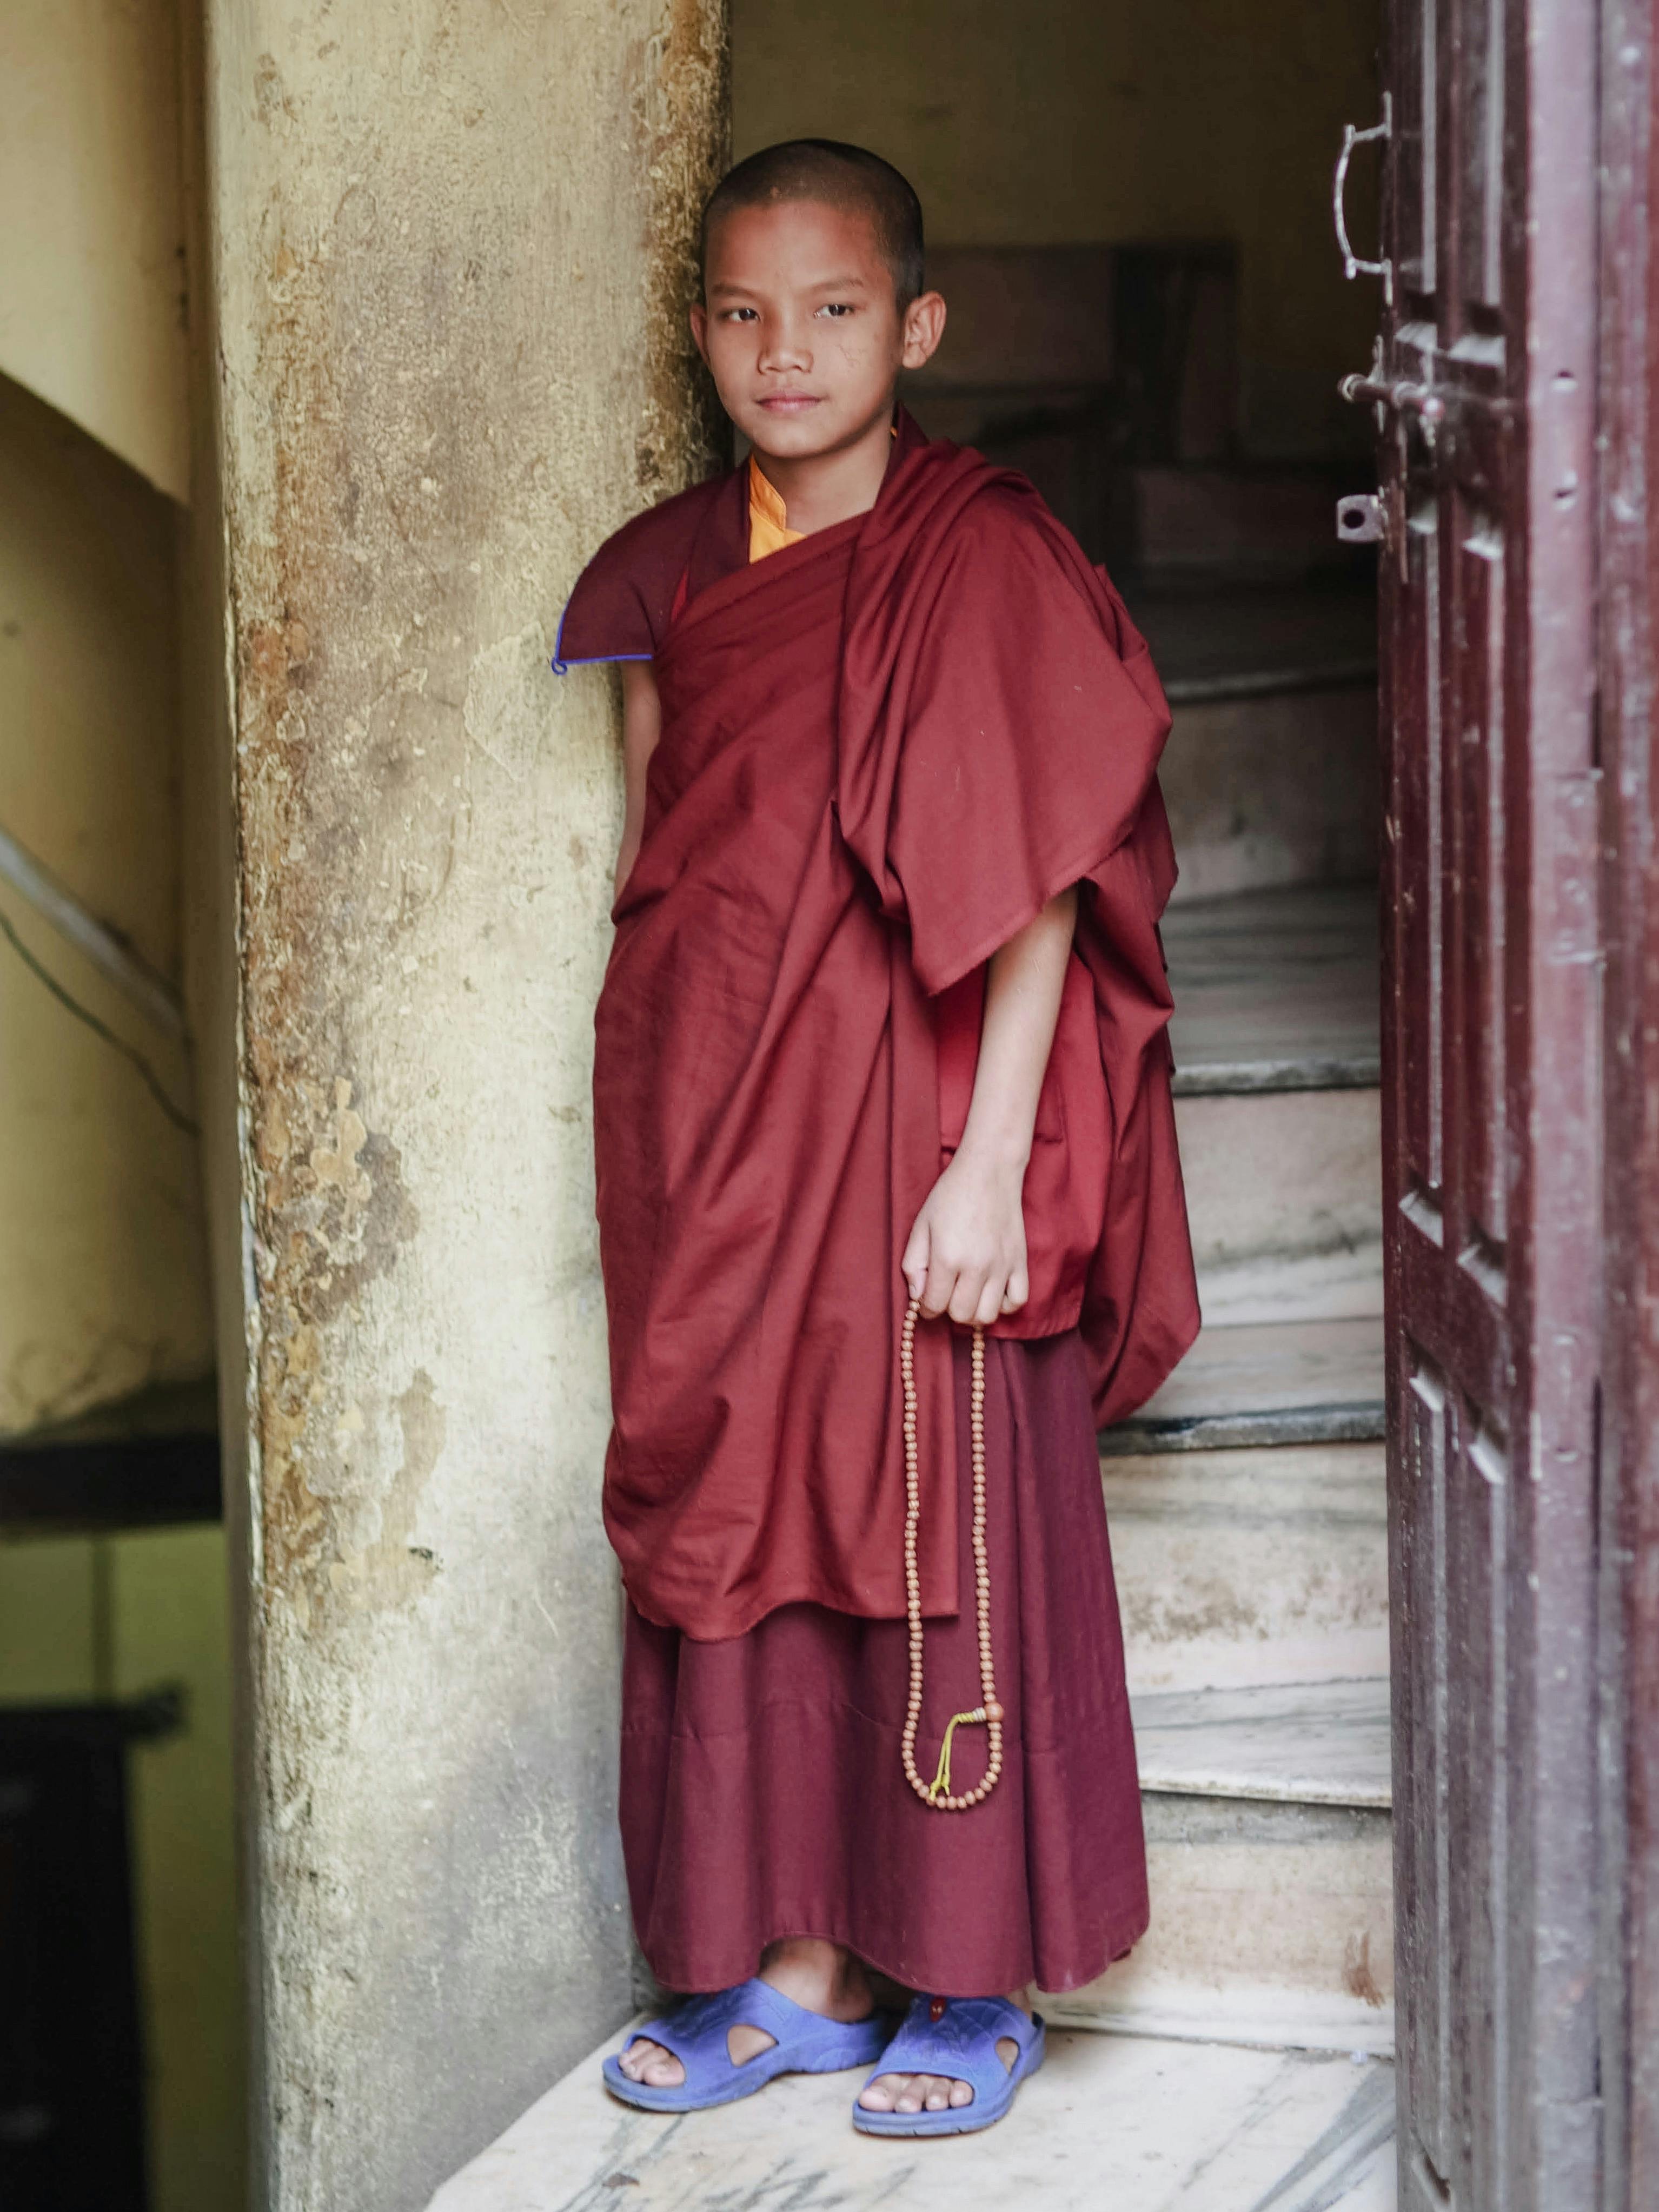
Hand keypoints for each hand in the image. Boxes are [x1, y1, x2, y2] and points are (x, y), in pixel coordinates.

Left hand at [902, 1146, 1029, 1326]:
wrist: (989, 1171)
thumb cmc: (951, 1195)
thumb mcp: (921, 1225)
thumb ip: (913, 1264)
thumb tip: (918, 1296)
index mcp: (947, 1257)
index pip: (934, 1305)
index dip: (926, 1306)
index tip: (927, 1297)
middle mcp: (976, 1267)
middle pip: (961, 1315)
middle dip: (948, 1309)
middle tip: (946, 1292)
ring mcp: (1002, 1266)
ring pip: (987, 1316)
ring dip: (973, 1312)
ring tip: (967, 1294)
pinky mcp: (1020, 1262)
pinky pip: (1017, 1302)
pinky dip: (1003, 1304)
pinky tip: (991, 1291)